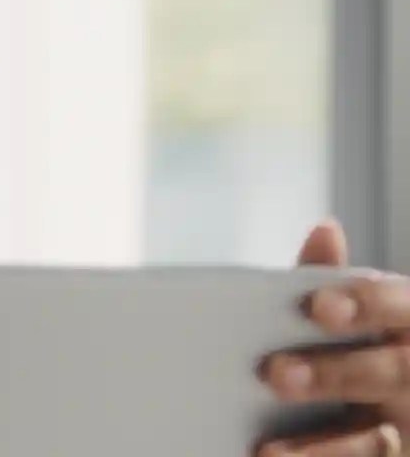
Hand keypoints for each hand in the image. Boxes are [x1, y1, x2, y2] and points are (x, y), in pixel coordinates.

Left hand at [257, 220, 408, 455]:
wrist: (386, 414)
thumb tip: (325, 229)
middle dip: (335, 374)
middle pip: (392, 374)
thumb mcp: (347, 317)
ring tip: (268, 452)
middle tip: (273, 373)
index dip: (364, 305)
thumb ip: (329, 281)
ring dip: (325, 448)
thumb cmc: (356, 350)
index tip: (316, 305)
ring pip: (380, 443)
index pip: (400, 306)